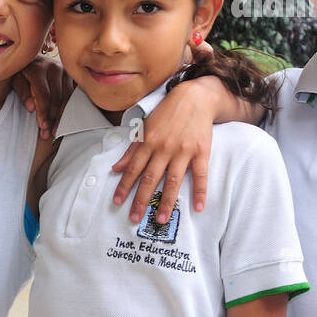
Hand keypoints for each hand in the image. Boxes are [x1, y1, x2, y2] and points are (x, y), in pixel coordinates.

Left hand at [12, 56, 73, 139]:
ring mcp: (66, 71)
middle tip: (47, 134)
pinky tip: (66, 121)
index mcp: (38, 68)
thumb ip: (22, 92)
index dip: (43, 111)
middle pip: (56, 98)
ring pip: (67, 98)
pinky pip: (75, 95)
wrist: (33, 58)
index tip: (42, 126)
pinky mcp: (73, 76)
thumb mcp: (16, 79)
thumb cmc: (22, 72)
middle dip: (52, 118)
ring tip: (55, 131)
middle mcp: (54, 68)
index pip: (43, 93)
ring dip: (61, 117)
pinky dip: (70, 110)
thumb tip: (31, 107)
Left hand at [110, 79, 215, 223]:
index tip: (117, 202)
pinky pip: (200, 175)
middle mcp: (163, 148)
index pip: (133, 169)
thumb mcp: (145, 128)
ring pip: (173, 180)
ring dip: (166, 201)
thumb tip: (116, 168)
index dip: (124, 186)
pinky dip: (200, 191)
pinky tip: (198, 207)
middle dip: (141, 199)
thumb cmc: (167, 114)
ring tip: (160, 219)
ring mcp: (183, 151)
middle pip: (150, 178)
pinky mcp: (201, 152)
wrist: (195, 98)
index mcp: (148, 142)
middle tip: (134, 218)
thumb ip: (131, 150)